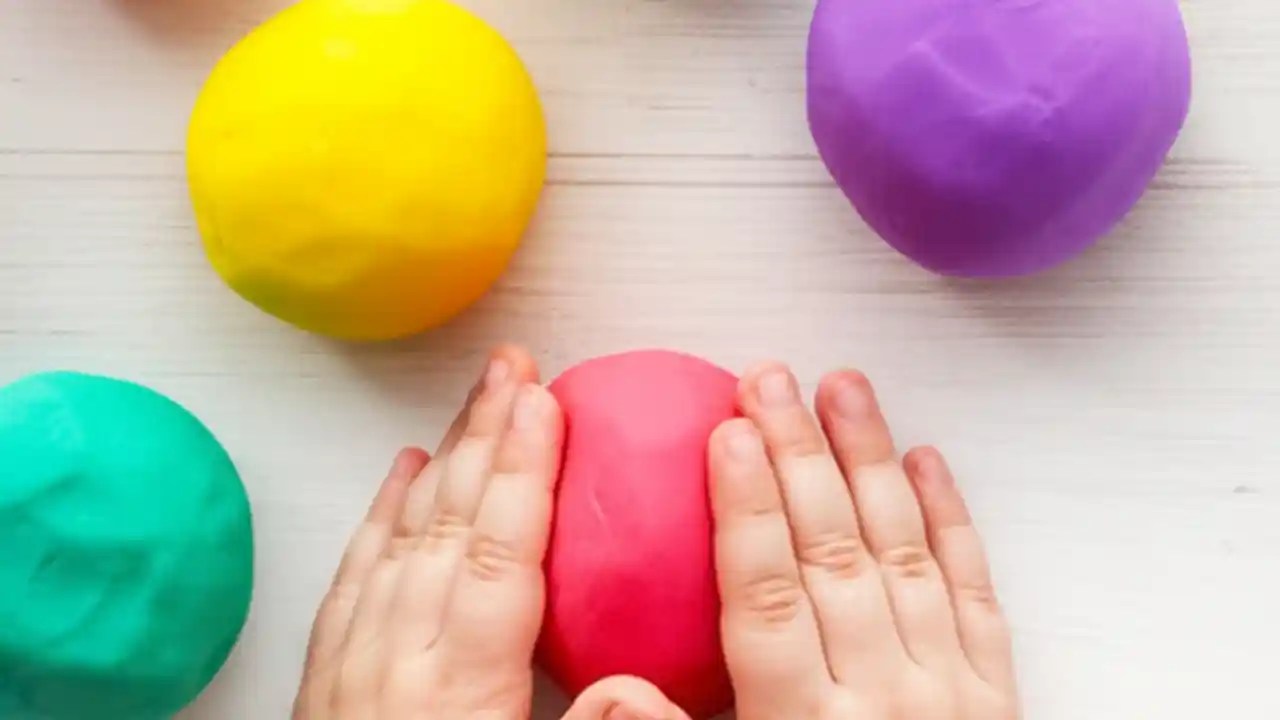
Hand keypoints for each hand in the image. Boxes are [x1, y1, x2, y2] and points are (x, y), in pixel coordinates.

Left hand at [293, 345, 684, 719]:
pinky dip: (380, 514)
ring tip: (473, 399)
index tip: (543, 403)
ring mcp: (352, 668)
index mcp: (459, 696)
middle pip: (448, 525)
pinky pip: (353, 574)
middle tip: (513, 367)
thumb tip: (631, 693)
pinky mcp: (324, 679)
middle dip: (485, 435)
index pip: (499, 557)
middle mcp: (397, 665)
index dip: (523, 472)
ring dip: (441, 458)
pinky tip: (401, 474)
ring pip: (400, 536)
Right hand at [708, 364, 1018, 719]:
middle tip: (770, 382)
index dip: (748, 506)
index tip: (729, 432)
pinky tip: (925, 462)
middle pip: (832, 552)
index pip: (767, 594)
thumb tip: (612, 688)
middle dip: (798, 454)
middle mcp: (881, 698)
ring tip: (844, 389)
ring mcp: (948, 693)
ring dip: (870, 459)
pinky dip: (950, 520)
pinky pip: (975, 592)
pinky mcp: (997, 696)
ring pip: (905, 551)